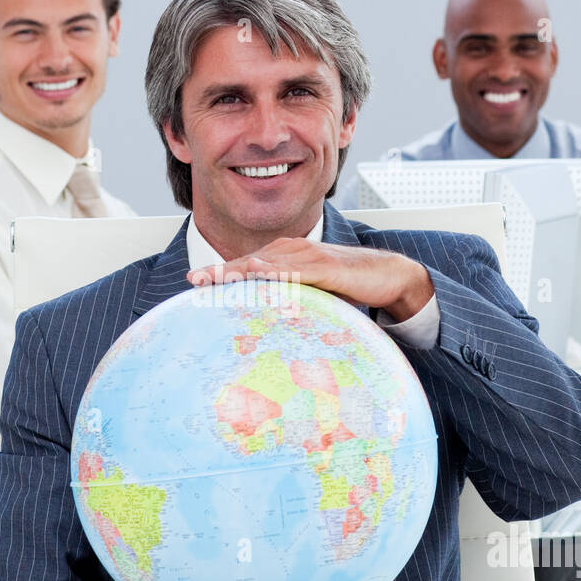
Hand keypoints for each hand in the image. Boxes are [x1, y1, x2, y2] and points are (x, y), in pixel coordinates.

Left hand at [187, 237, 433, 321]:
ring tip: (215, 279)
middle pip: (248, 262)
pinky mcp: (325, 267)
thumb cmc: (347, 286)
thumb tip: (267, 328)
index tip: (194, 282)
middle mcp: (291, 251)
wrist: (386, 274)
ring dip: (239, 271)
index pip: (245, 265)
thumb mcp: (311, 295)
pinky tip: (259, 274)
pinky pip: (296, 270)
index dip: (219, 273)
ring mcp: (307, 256)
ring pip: (267, 263)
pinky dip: (276, 272)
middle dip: (220, 272)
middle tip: (194, 281)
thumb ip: (288, 303)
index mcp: (284, 258)